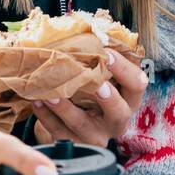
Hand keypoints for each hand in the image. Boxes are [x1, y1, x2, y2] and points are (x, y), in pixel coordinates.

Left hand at [32, 48, 147, 144]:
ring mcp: (95, 136)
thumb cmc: (95, 91)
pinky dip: (46, 117)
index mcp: (129, 100)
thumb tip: (93, 31)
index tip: (107, 52)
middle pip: (119, 113)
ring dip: (65, 108)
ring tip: (50, 93)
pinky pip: (58, 132)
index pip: (137, 84)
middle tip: (97, 85)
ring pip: (81, 124)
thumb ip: (104, 60)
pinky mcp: (74, 144)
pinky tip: (37, 101)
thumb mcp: (106, 78)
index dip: (124, 69)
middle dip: (108, 99)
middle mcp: (117, 121)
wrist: (83, 124)